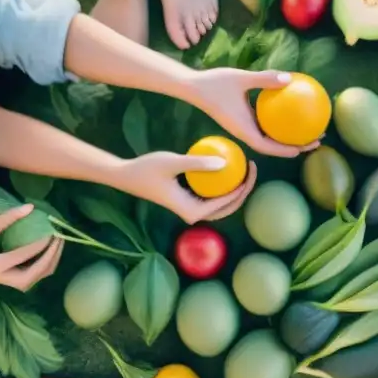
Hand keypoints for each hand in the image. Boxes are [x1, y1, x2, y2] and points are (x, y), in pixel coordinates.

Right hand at [0, 205, 63, 290]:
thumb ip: (4, 220)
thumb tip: (29, 207)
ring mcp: (14, 283)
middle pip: (40, 271)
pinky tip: (51, 247)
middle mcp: (9, 279)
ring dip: (54, 257)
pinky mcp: (17, 281)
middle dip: (54, 253)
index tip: (52, 227)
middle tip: (60, 235)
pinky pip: (39, 273)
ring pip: (42, 274)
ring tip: (59, 239)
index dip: (42, 242)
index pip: (25, 255)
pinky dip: (48, 260)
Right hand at [114, 151, 257, 223]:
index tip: (250, 169)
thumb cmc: (146, 168)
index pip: (225, 203)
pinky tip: (228, 166)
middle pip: (227, 207)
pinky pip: (210, 195)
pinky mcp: (187, 201)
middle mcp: (192, 215)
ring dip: (234, 188)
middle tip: (251, 169)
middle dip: (243, 191)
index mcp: (192, 212)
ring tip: (244, 168)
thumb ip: (197, 163)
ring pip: (220, 203)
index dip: (242, 188)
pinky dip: (220, 185)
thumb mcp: (172, 162)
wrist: (125, 176)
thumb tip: (224, 164)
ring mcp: (190, 209)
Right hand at [185, 68, 318, 157]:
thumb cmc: (214, 83)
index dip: (285, 150)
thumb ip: (264, 79)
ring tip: (310, 130)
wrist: (192, 86)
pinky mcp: (242, 120)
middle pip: (273, 146)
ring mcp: (243, 127)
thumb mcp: (241, 78)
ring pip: (269, 137)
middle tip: (317, 140)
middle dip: (296, 146)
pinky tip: (291, 112)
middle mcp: (245, 132)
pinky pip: (264, 127)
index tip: (302, 149)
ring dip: (289, 137)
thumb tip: (289, 78)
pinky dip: (278, 125)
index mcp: (243, 129)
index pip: (267, 146)